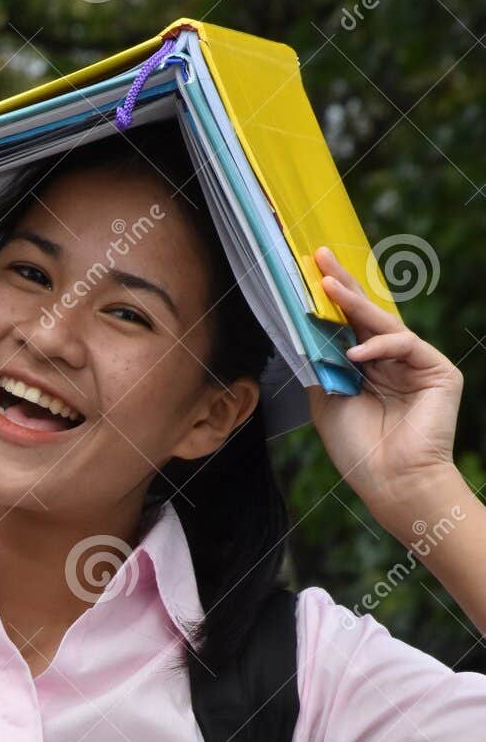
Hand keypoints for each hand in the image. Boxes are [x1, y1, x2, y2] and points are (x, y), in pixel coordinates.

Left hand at [306, 246, 463, 534]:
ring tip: (327, 288)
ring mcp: (416, 364)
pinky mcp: (437, 371)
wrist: (391, 484)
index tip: (307, 274)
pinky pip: (404, 344)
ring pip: (383, 324)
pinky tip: (355, 356)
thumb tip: (304, 332)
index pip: (348, 326)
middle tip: (319, 257)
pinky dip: (378, 346)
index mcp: (367, 369)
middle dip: (342, 285)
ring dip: (354, 304)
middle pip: (366, 314)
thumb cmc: (359, 451)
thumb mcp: (327, 402)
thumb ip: (321, 366)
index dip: (330, 301)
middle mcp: (391, 361)